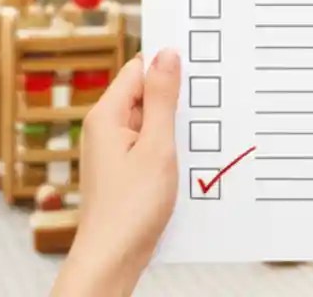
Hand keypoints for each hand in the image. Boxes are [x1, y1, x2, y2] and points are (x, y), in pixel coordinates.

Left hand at [52, 50, 180, 296]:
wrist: (114, 257)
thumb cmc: (131, 207)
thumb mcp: (156, 146)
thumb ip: (163, 99)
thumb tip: (167, 54)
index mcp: (107, 116)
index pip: (138, 69)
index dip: (167, 64)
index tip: (199, 63)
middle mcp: (106, 129)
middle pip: (145, 94)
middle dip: (175, 97)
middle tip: (206, 102)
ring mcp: (114, 150)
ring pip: (151, 121)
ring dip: (175, 125)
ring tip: (197, 136)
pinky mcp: (124, 169)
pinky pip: (150, 143)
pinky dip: (170, 146)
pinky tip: (188, 158)